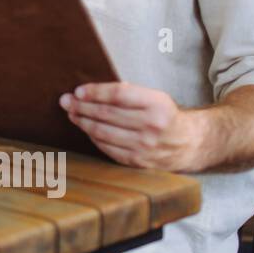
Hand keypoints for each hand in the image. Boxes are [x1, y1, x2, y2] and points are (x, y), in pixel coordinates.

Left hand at [60, 82, 202, 170]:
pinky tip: (86, 128)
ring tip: (72, 113)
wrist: (187, 144)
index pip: (118, 95)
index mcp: (157, 104)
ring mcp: (144, 146)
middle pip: (106, 113)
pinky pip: (106, 147)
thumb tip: (90, 92)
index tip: (78, 91)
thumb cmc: (164, 115)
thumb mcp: (154, 97)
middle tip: (66, 101)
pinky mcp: (137, 161)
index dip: (95, 92)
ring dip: (82, 121)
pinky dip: (93, 137)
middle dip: (81, 106)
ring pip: (102, 132)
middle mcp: (152, 126)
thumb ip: (127, 93)